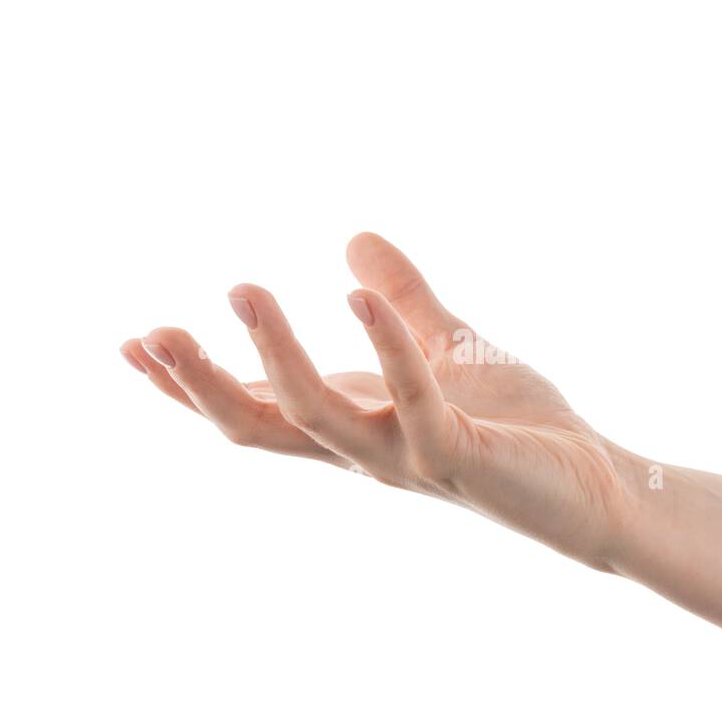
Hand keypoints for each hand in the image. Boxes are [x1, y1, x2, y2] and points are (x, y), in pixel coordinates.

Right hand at [120, 232, 639, 569]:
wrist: (591, 485)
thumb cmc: (516, 425)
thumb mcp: (445, 346)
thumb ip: (401, 301)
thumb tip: (353, 237)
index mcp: (354, 423)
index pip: (256, 409)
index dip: (191, 385)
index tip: (130, 343)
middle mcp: (365, 450)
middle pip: (259, 428)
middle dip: (200, 385)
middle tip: (148, 333)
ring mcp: (406, 458)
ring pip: (316, 418)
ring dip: (273, 355)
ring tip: (242, 288)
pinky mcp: (458, 455)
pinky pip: (412, 402)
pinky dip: (386, 349)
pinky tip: (359, 297)